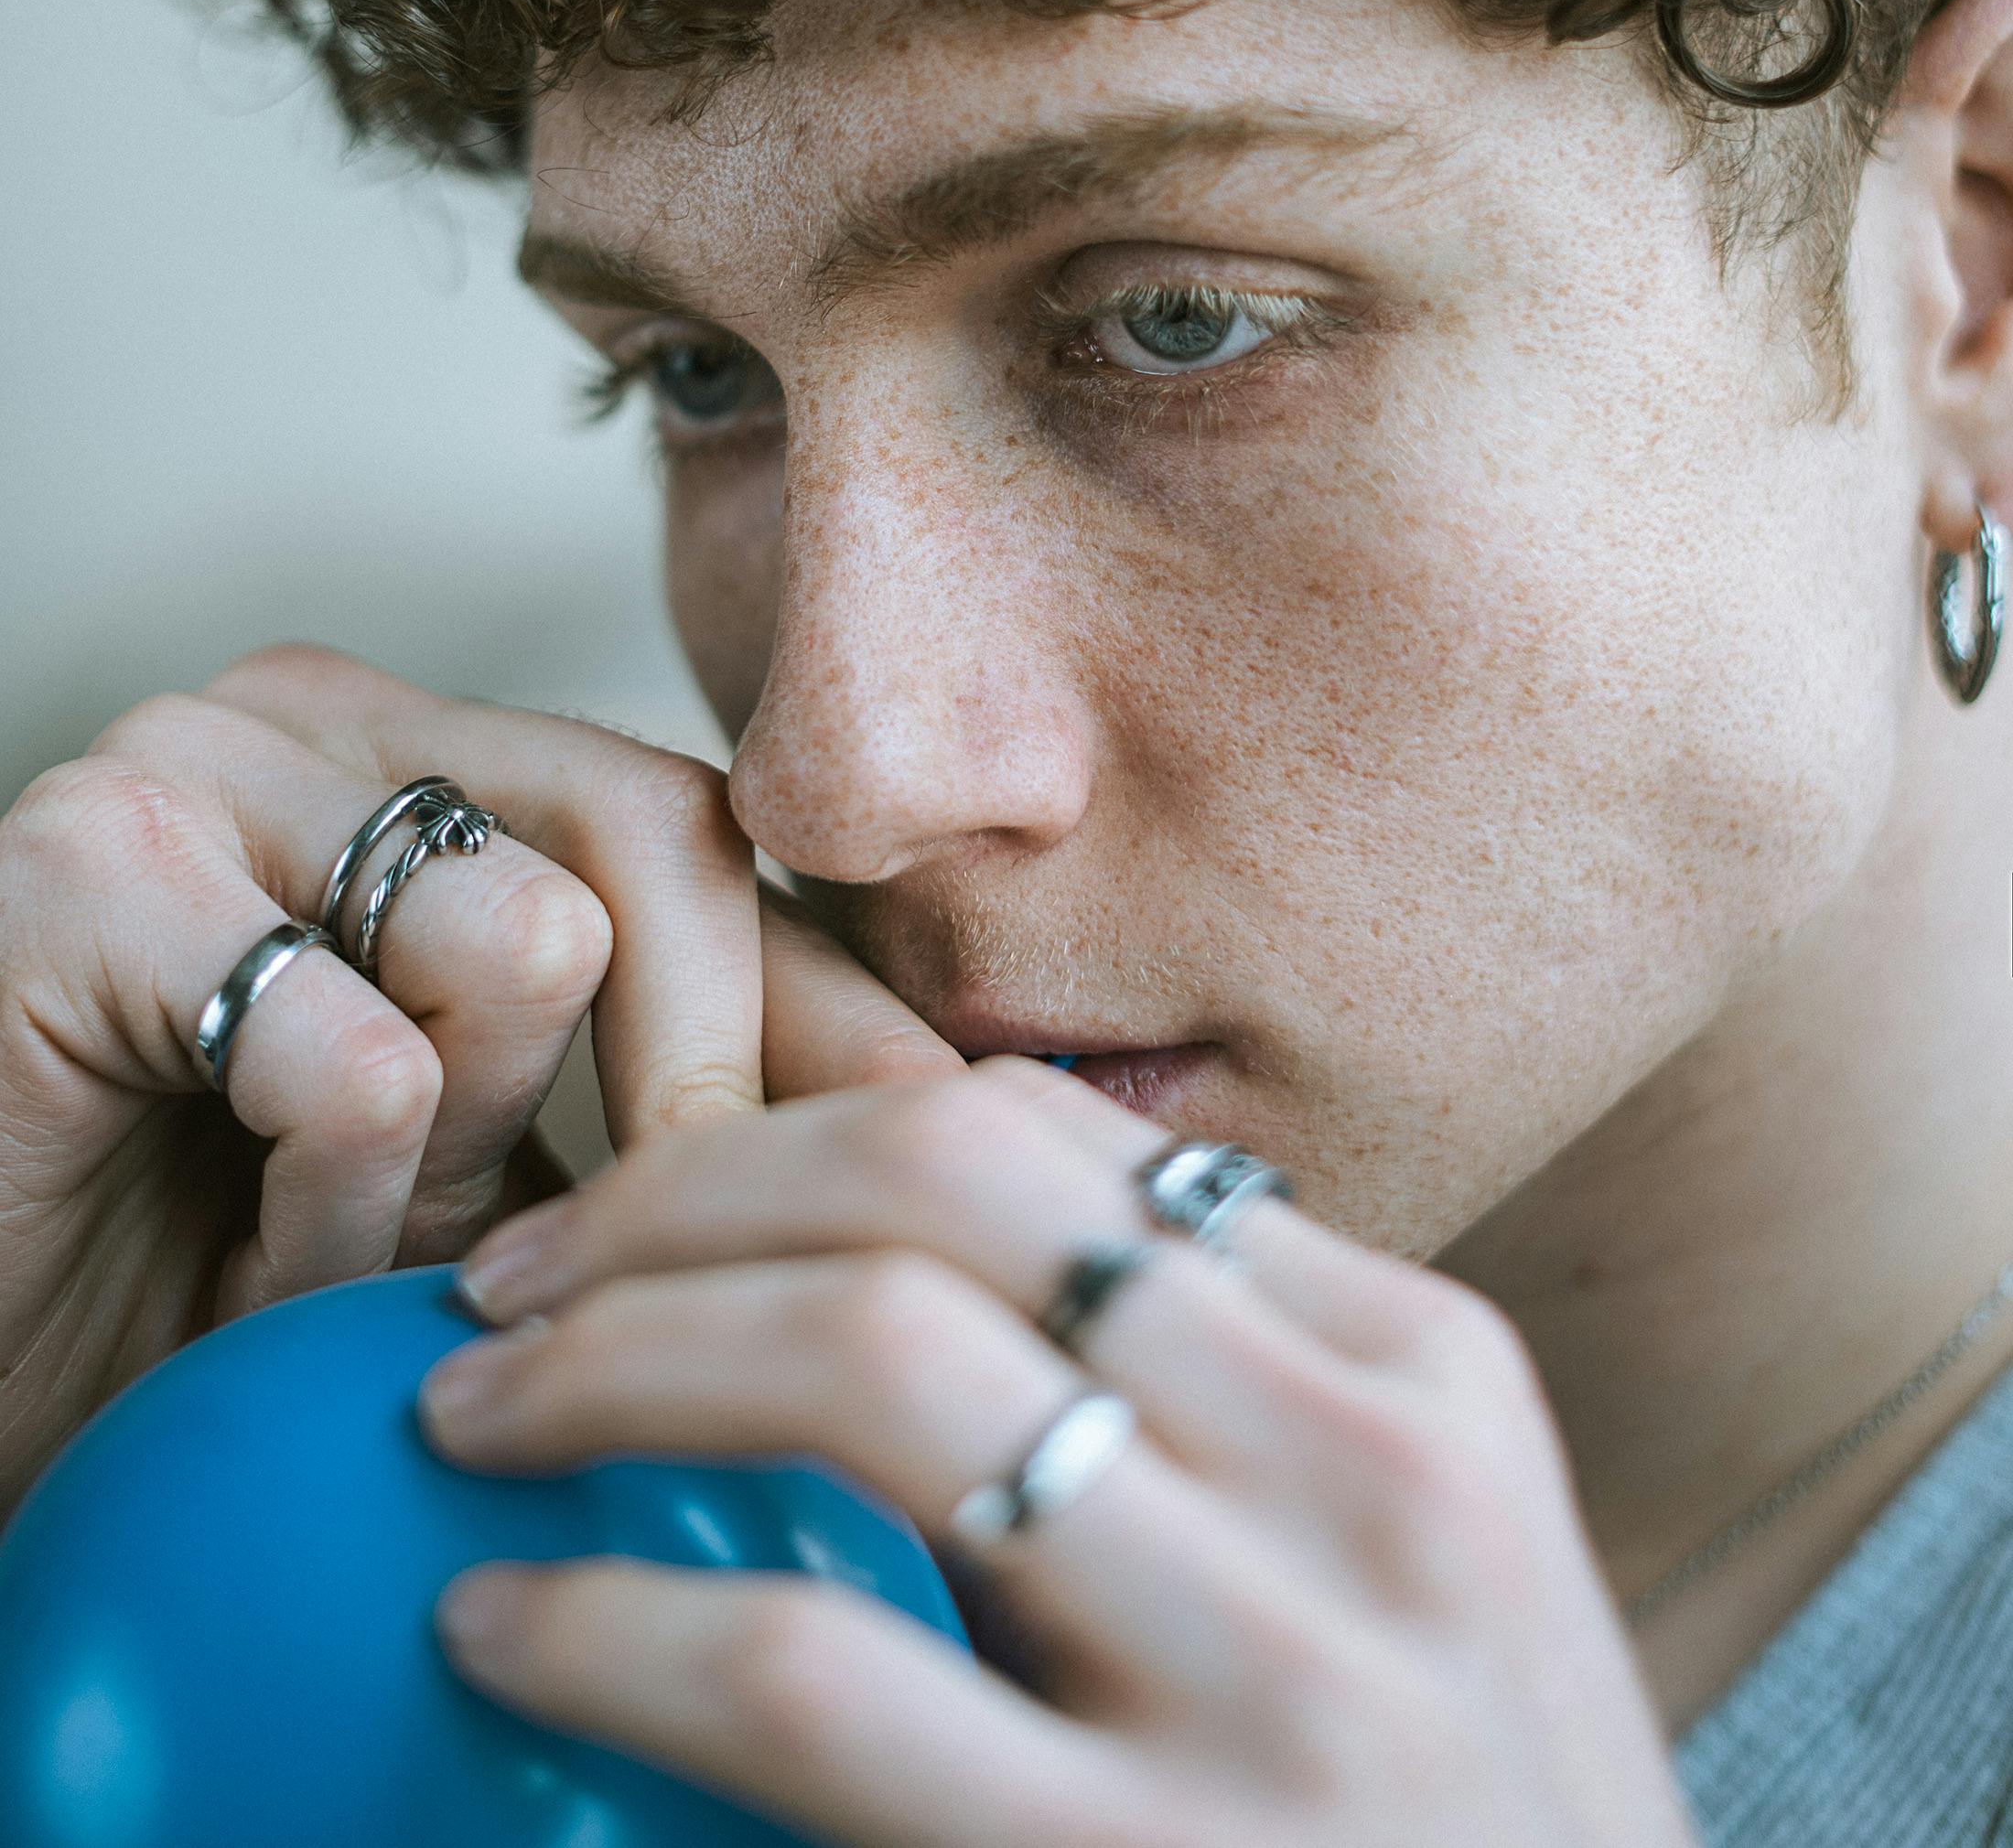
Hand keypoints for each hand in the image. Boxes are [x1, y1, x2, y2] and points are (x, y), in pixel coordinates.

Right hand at [0, 643, 950, 1513]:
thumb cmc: (208, 1274)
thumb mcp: (479, 1172)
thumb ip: (641, 1105)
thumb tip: (915, 1128)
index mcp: (432, 759)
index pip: (707, 830)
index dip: (832, 1003)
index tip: (940, 1148)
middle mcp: (326, 717)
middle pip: (662, 836)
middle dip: (688, 1091)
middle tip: (634, 1266)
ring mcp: (201, 764)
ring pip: (530, 940)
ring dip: (464, 1172)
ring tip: (350, 1247)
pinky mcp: (89, 865)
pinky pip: (358, 1060)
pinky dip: (329, 1221)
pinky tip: (238, 1261)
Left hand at [417, 1059, 1697, 1847]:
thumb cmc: (1469, 1839)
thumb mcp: (1417, 1568)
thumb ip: (1226, 1399)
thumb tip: (902, 1256)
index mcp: (1422, 1368)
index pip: (1050, 1140)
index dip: (794, 1130)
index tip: (656, 1203)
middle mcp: (1368, 1474)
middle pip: (943, 1186)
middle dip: (677, 1193)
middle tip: (514, 1277)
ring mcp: (1276, 1676)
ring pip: (871, 1358)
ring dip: (611, 1355)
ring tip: (476, 1409)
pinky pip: (809, 1672)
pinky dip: (608, 1624)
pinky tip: (506, 1628)